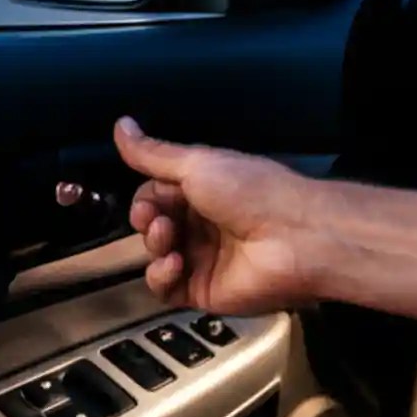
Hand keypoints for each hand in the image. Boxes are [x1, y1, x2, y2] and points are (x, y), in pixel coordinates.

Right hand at [113, 117, 341, 314]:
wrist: (296, 237)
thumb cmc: (253, 191)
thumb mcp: (197, 163)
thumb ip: (153, 153)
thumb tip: (120, 125)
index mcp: (204, 190)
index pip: (156, 196)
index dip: (145, 199)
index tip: (148, 201)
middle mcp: (203, 224)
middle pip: (152, 226)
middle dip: (147, 222)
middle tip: (156, 219)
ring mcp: (203, 259)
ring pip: (155, 257)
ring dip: (153, 246)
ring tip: (167, 238)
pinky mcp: (204, 291)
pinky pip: (166, 289)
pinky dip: (161, 276)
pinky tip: (174, 263)